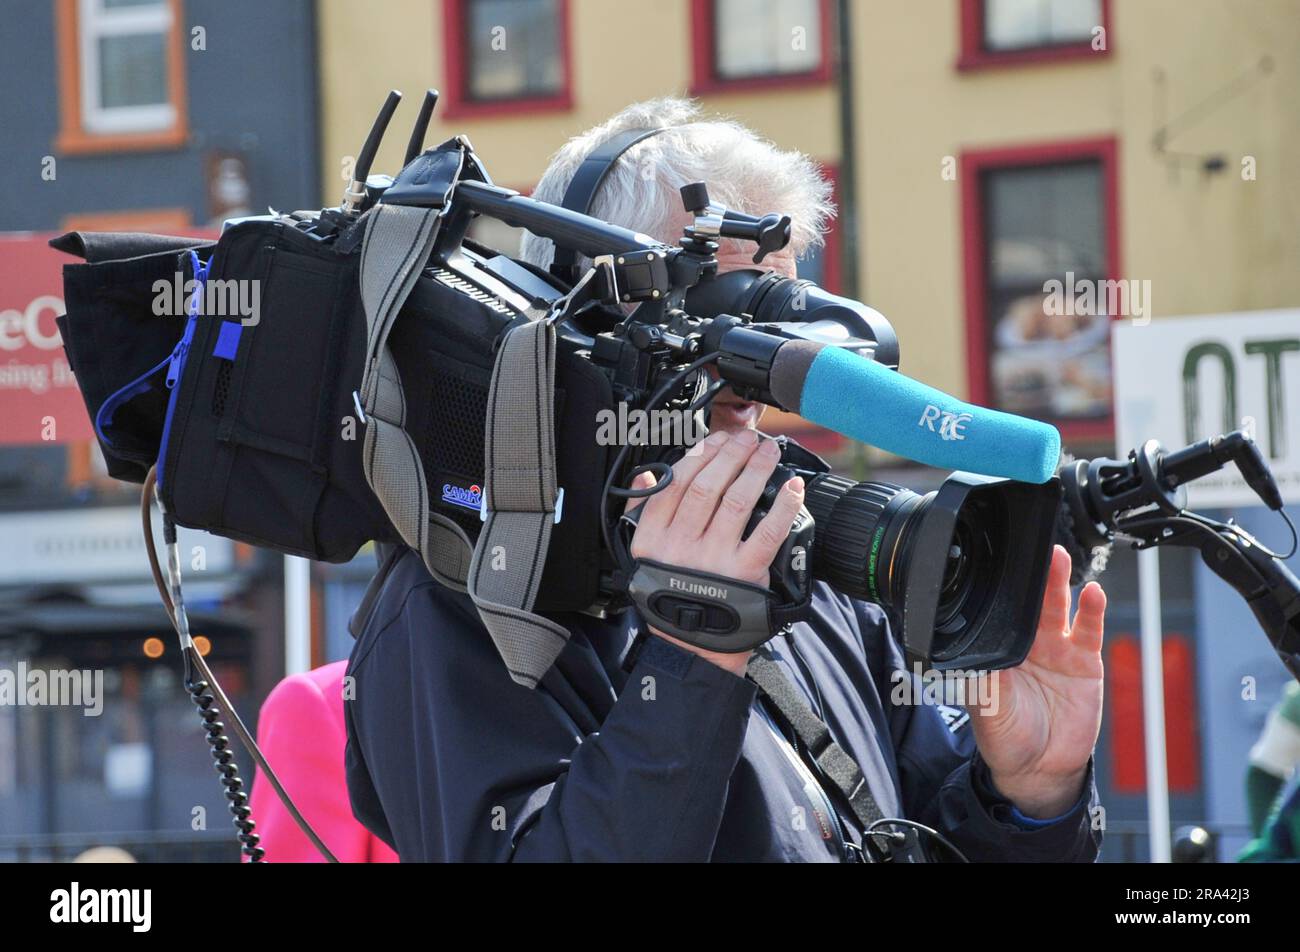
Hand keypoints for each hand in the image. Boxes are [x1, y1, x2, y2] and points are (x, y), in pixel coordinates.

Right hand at [626, 429, 805, 675]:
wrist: (692, 647)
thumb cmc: (671, 596)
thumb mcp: (644, 557)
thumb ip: (643, 513)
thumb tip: (648, 475)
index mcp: (654, 538)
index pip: (676, 484)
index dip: (699, 456)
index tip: (716, 441)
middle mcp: (682, 546)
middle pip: (709, 486)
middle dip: (731, 455)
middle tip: (748, 439)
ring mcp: (716, 559)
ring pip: (737, 501)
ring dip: (756, 469)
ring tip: (768, 451)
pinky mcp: (746, 574)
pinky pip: (767, 532)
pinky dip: (782, 506)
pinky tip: (791, 488)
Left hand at [969, 545, 1105, 817]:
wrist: (1039, 768)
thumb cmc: (1004, 737)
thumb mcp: (985, 706)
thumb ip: (980, 675)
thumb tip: (964, 650)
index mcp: (997, 648)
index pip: (998, 610)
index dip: (999, 588)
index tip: (996, 563)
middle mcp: (1027, 643)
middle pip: (1028, 601)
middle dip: (1029, 574)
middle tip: (1028, 547)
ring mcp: (1057, 649)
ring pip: (1057, 607)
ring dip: (1057, 582)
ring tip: (1056, 557)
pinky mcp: (1085, 661)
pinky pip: (1088, 630)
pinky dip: (1092, 610)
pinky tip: (1093, 591)